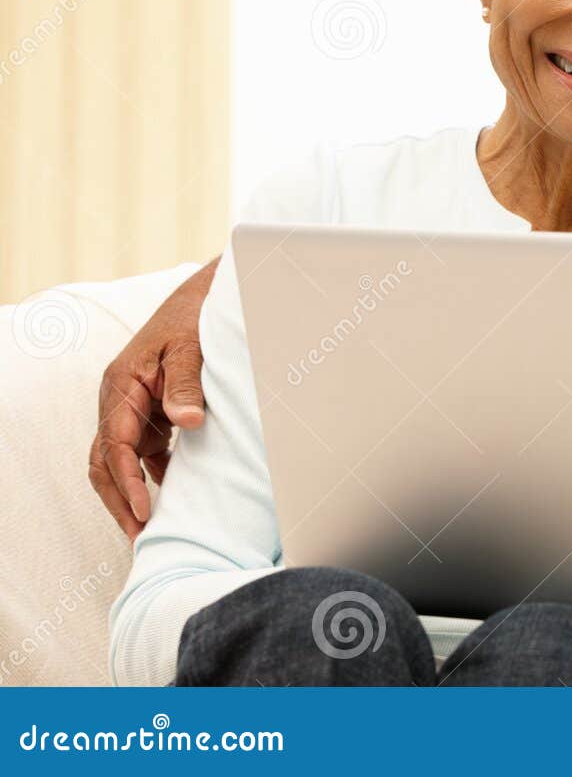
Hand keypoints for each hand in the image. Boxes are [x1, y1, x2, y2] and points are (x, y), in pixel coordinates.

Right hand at [88, 259, 216, 539]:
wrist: (201, 300)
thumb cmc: (193, 319)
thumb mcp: (191, 347)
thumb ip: (187, 383)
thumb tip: (187, 423)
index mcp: (121, 386)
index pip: (115, 445)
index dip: (127, 481)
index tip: (145, 510)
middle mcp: (119, 402)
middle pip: (105, 462)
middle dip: (119, 500)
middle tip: (139, 536)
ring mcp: (133, 410)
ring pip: (120, 463)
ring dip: (132, 495)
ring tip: (150, 530)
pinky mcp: (151, 415)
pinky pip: (145, 455)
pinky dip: (154, 479)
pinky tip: (173, 502)